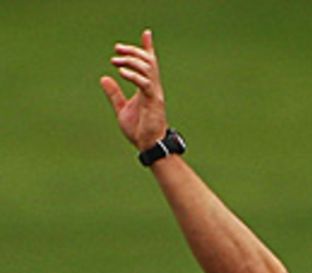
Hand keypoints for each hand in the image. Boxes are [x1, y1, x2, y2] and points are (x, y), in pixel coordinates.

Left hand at [99, 28, 167, 151]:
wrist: (149, 146)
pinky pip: (145, 83)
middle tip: (117, 50)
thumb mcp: (122, 109)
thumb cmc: (139, 131)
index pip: (150, 64)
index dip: (148, 48)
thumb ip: (114, 94)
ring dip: (131, 61)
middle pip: (148, 61)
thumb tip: (104, 78)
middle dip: (133, 51)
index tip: (146, 33)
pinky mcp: (153, 102)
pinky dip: (133, 75)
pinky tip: (121, 72)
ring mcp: (155, 95)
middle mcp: (153, 88)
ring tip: (116, 61)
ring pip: (147, 69)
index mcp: (147, 88)